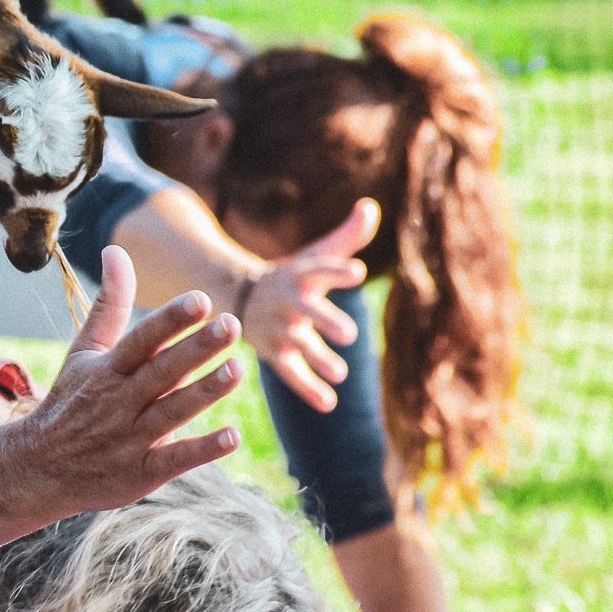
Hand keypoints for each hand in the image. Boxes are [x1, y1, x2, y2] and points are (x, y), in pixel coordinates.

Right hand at [0, 245, 243, 519]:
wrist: (39, 468)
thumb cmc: (71, 401)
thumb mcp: (85, 351)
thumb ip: (109, 304)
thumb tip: (116, 251)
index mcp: (105, 371)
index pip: (140, 341)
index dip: (169, 321)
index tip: (200, 301)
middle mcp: (117, 402)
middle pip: (161, 373)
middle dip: (195, 350)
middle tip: (230, 325)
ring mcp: (129, 439)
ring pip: (171, 412)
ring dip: (204, 392)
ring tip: (237, 370)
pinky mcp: (141, 472)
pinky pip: (175, 459)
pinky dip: (202, 450)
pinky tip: (232, 436)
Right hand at [241, 199, 378, 412]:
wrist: (241, 299)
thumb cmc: (292, 276)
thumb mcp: (315, 254)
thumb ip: (347, 236)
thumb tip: (371, 207)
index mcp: (301, 275)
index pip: (320, 270)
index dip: (337, 271)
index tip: (357, 272)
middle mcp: (289, 302)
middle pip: (308, 311)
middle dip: (326, 321)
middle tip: (350, 335)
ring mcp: (280, 330)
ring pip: (299, 346)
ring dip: (317, 359)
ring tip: (340, 374)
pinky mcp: (275, 354)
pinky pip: (291, 374)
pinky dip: (308, 389)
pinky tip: (328, 404)